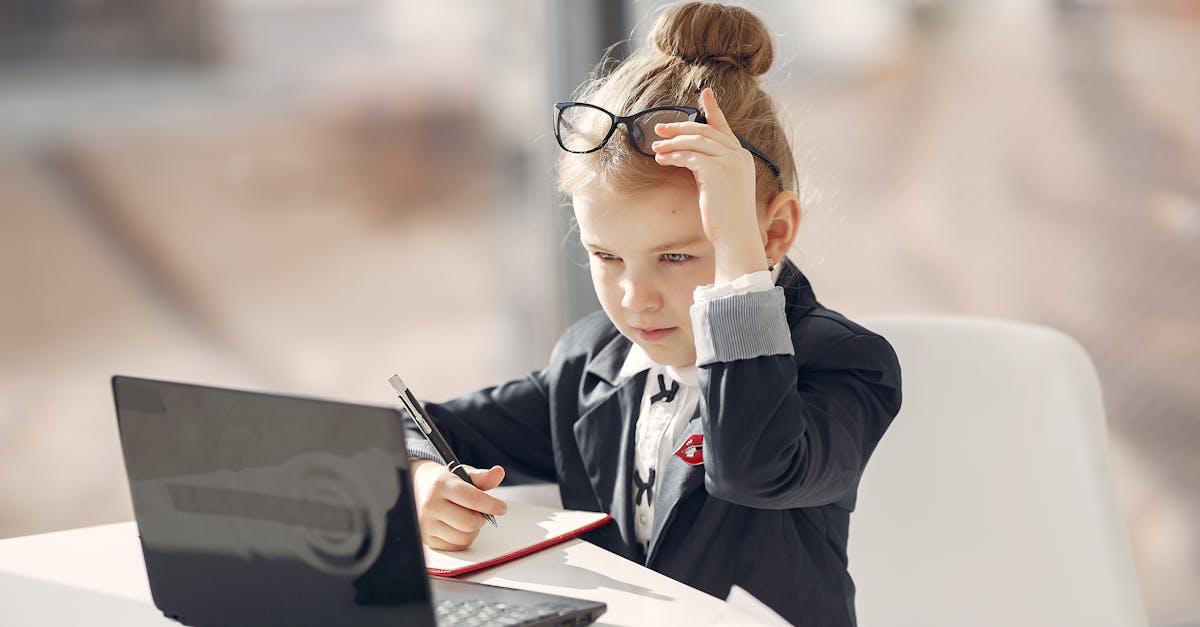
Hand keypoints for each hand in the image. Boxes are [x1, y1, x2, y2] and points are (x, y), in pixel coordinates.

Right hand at [411, 459, 507, 550]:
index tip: (502, 508)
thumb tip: (499, 473)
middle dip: (481, 518)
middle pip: (470, 522)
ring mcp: (427, 524)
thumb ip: (482, 477)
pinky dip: (462, 539)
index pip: (472, 499)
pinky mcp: (427, 539)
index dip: (492, 505)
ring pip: (465, 537)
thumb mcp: (462, 474)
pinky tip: (457, 527)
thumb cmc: (444, 482)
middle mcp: (431, 505)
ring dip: (473, 530)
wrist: (415, 488)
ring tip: (466, 518)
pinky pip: (456, 546)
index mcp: (441, 485)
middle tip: (479, 512)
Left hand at [652, 87, 765, 282]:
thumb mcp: (721, 188)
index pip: (724, 127)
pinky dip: (674, 156)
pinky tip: (662, 159)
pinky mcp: (717, 171)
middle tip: (659, 129)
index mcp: (742, 158)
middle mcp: (739, 155)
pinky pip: (690, 156)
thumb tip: (689, 159)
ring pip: (696, 141)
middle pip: (705, 131)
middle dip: (680, 127)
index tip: (705, 93)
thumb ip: (711, 169)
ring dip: (672, 143)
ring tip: (655, 148)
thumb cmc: (726, 219)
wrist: (736, 236)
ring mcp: (730, 161)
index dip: (714, 109)